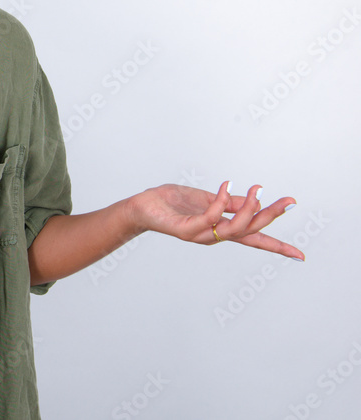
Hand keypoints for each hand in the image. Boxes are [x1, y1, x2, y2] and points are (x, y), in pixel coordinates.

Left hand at [128, 181, 303, 260]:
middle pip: (250, 231)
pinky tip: (226, 186)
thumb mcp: (207, 199)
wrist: (142, 206)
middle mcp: (213, 235)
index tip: (300, 256)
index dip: (277, 247)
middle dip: (271, 216)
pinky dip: (221, 202)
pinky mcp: (185, 230)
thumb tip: (254, 199)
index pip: (254, 239)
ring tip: (257, 189)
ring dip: (248, 208)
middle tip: (288, 201)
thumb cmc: (172, 202)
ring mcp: (200, 234)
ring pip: (234, 228)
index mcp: (221, 228)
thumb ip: (229, 202)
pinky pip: (210, 218)